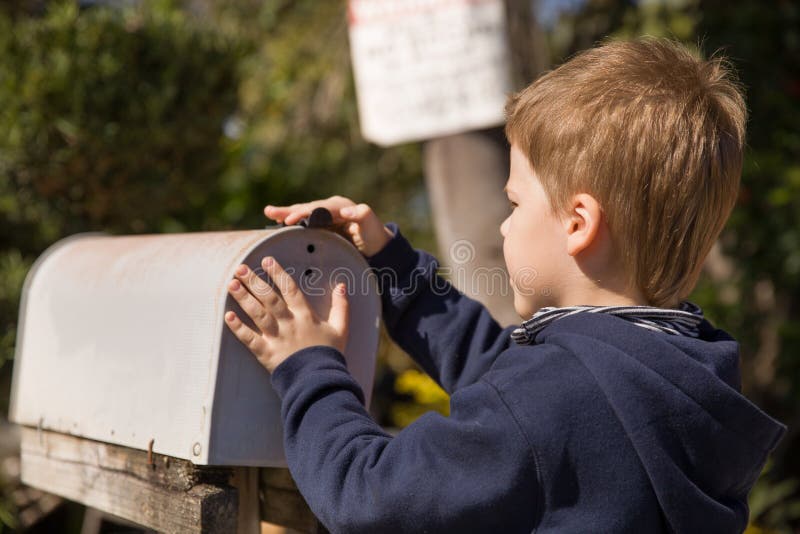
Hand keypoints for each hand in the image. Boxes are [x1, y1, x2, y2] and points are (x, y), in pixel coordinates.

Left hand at [224, 256, 348, 372]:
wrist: (320, 381)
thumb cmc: (329, 355)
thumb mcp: (341, 329)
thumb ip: (341, 306)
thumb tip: (341, 286)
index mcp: (305, 316)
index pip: (290, 289)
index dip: (278, 274)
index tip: (266, 261)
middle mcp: (288, 323)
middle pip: (269, 298)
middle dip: (254, 282)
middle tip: (241, 268)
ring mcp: (276, 338)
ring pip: (257, 314)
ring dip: (243, 298)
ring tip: (232, 284)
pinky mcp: (266, 353)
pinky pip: (249, 338)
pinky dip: (238, 328)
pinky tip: (228, 316)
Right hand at [265, 196, 393, 256]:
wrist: (376, 246)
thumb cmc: (374, 236)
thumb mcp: (371, 224)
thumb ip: (362, 215)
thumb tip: (347, 210)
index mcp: (340, 206)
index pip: (319, 208)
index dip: (304, 213)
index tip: (291, 220)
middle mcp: (330, 208)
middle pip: (307, 208)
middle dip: (289, 211)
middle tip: (271, 212)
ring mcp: (325, 216)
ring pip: (302, 213)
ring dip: (285, 213)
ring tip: (269, 212)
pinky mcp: (321, 226)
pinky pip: (304, 222)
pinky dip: (290, 220)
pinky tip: (276, 221)